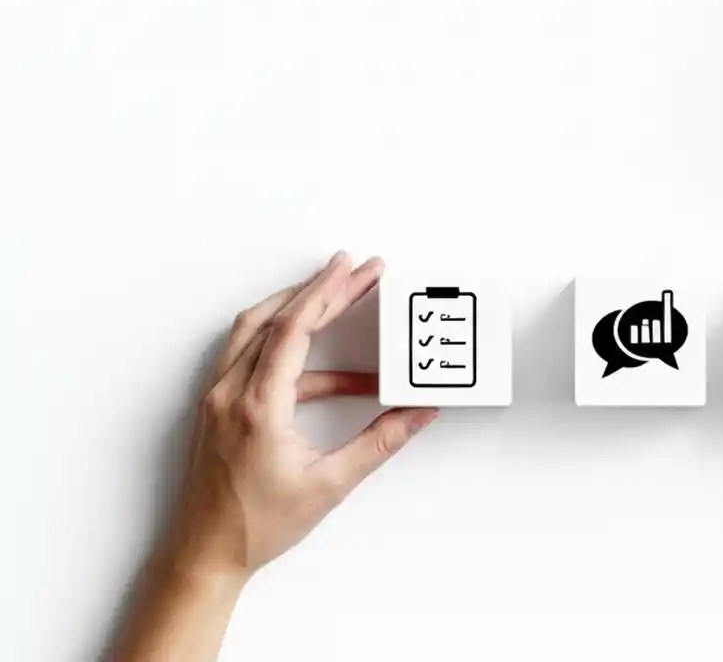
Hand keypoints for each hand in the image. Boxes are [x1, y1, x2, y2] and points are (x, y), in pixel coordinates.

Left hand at [166, 251, 437, 580]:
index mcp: (257, 406)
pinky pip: (247, 354)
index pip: (294, 329)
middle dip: (321, 291)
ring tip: (335, 298)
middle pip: (277, 319)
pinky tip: (317, 360)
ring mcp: (217, 397)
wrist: (204, 553)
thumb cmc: (257, 525)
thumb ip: (380, 442)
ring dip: (296, 308)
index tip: (353, 268)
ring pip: (255, 330)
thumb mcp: (330, 484)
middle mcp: (230, 392)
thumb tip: (418, 413)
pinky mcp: (216, 406)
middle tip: (359, 272)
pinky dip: (282, 342)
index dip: (328, 292)